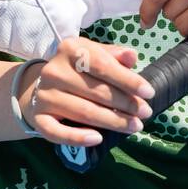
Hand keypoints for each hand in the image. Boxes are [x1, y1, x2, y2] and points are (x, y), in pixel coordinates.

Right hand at [17, 38, 155, 146]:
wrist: (41, 87)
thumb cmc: (77, 70)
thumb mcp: (94, 55)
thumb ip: (113, 55)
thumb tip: (132, 56)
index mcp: (70, 49)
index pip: (103, 65)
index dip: (128, 80)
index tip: (149, 93)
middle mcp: (54, 71)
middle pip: (96, 91)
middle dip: (126, 104)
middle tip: (146, 113)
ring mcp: (44, 95)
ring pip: (83, 112)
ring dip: (112, 122)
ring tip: (134, 126)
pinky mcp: (38, 118)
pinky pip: (57, 132)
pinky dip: (78, 137)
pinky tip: (98, 139)